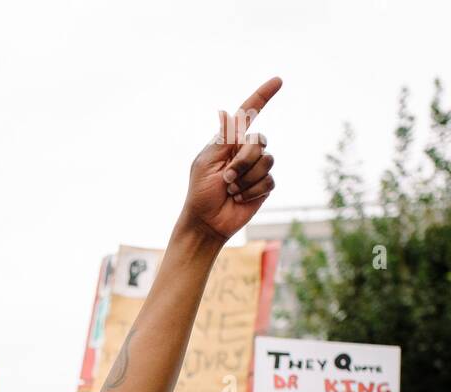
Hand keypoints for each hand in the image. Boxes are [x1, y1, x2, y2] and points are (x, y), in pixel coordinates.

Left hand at [180, 77, 281, 243]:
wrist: (207, 222)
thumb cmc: (201, 192)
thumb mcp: (206, 162)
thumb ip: (222, 139)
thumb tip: (226, 113)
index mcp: (230, 141)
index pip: (249, 114)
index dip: (263, 96)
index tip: (278, 81)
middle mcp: (245, 151)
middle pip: (260, 141)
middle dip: (243, 161)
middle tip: (226, 178)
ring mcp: (256, 168)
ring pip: (266, 161)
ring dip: (246, 178)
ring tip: (231, 190)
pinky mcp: (264, 186)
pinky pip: (269, 180)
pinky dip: (252, 191)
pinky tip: (240, 198)